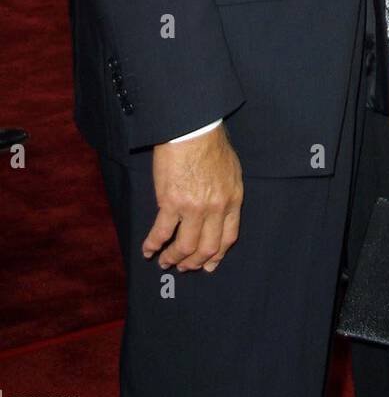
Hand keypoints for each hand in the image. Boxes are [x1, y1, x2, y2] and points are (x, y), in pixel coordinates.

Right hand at [144, 124, 242, 272]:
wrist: (193, 129)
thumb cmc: (211, 144)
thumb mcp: (232, 170)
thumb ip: (228, 193)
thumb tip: (220, 211)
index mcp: (233, 200)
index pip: (228, 238)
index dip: (217, 255)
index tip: (208, 265)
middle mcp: (216, 208)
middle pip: (207, 248)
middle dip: (194, 262)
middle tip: (184, 267)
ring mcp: (194, 208)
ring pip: (184, 246)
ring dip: (173, 258)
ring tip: (164, 262)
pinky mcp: (171, 202)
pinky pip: (161, 232)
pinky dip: (153, 245)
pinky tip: (148, 250)